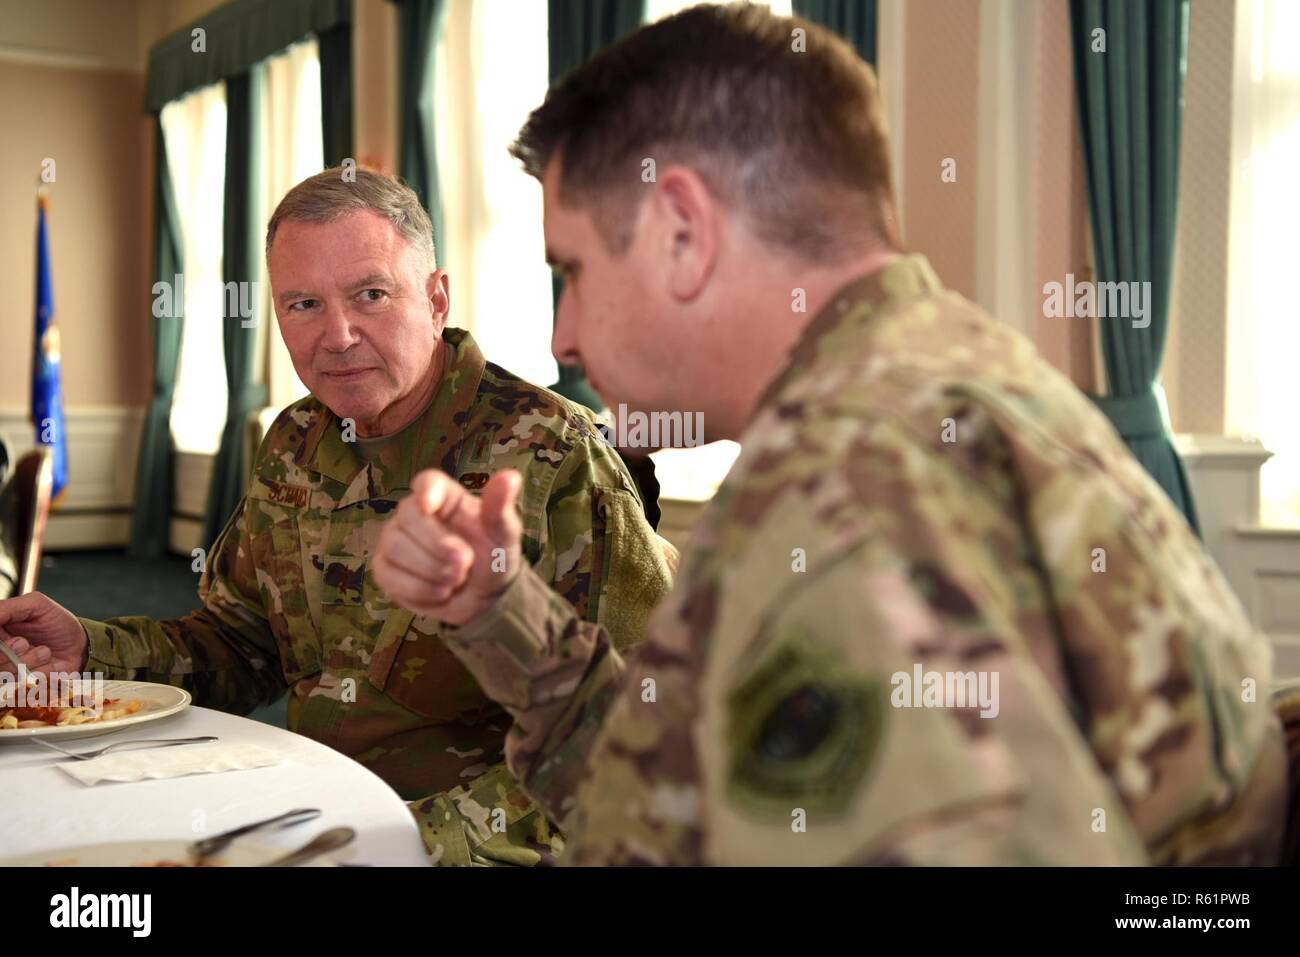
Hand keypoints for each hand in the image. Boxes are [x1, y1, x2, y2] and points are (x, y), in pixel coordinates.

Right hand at [0, 592, 87, 677]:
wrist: (80, 644)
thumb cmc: (57, 622)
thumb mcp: (35, 605)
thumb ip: (7, 608)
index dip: (1, 644)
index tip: (16, 639)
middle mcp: (1, 653)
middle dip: (9, 651)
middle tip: (24, 642)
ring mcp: (11, 670)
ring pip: (7, 672)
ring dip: (30, 659)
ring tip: (45, 651)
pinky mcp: (26, 684)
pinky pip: (26, 682)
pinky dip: (42, 671)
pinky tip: (50, 663)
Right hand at [374, 469, 523, 625]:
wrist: (484, 597)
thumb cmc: (493, 556)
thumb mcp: (504, 535)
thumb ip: (501, 508)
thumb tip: (511, 477)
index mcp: (445, 498)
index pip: (427, 482)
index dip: (426, 491)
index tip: (429, 506)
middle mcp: (414, 513)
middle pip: (408, 517)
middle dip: (438, 546)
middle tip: (465, 563)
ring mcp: (395, 540)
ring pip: (394, 547)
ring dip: (431, 570)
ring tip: (457, 579)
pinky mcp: (385, 569)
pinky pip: (388, 575)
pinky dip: (419, 590)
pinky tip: (440, 591)